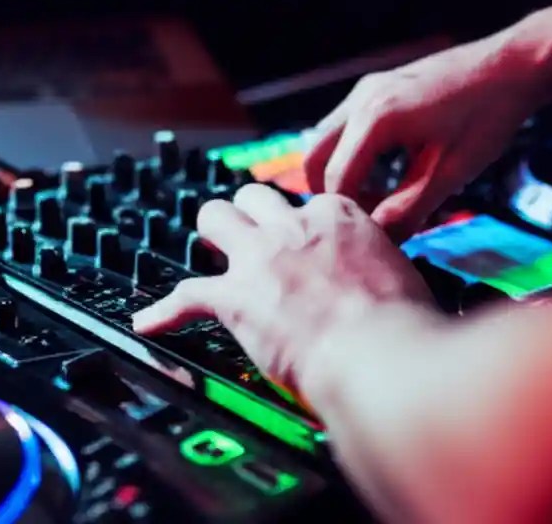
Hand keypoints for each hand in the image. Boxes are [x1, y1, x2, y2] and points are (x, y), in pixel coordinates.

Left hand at [131, 185, 432, 399]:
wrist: (379, 356)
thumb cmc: (402, 326)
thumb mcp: (403, 276)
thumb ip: (381, 269)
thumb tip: (393, 287)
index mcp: (339, 217)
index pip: (306, 203)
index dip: (300, 226)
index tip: (303, 245)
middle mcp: (293, 227)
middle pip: (253, 196)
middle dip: (249, 216)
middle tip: (250, 240)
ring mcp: (259, 258)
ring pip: (214, 216)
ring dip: (211, 233)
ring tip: (209, 251)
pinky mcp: (234, 297)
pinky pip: (184, 296)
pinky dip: (164, 312)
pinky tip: (149, 322)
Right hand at [304, 11, 551, 239]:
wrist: (514, 66)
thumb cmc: (488, 117)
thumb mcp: (452, 171)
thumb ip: (410, 208)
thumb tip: (380, 240)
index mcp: (376, 118)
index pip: (336, 178)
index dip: (347, 214)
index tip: (369, 237)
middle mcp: (362, 98)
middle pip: (315, 155)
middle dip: (329, 193)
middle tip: (361, 220)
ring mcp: (368, 88)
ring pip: (327, 139)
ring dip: (340, 171)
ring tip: (377, 200)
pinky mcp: (378, 86)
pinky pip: (346, 125)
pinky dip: (351, 153)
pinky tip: (386, 172)